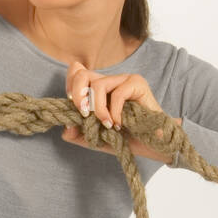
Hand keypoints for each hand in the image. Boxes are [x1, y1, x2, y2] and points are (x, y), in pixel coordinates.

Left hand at [60, 60, 181, 164]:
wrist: (152, 145)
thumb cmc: (125, 139)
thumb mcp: (94, 138)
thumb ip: (77, 133)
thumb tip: (65, 126)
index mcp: (98, 89)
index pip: (77, 72)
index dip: (70, 85)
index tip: (72, 105)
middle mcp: (110, 80)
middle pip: (82, 74)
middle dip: (77, 96)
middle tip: (82, 114)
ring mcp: (124, 79)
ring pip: (98, 85)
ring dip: (98, 109)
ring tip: (107, 125)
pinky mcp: (137, 83)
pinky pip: (117, 94)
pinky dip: (114, 112)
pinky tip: (119, 124)